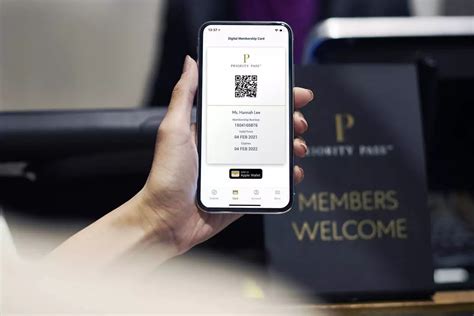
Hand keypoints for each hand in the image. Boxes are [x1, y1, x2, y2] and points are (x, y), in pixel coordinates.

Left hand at [138, 56, 313, 255]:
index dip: (275, 97)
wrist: (167, 220)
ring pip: (276, 152)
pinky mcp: (246, 190)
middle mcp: (231, 146)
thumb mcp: (173, 130)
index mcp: (216, 129)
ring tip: (297, 148)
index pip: (251, 105)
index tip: (295, 93)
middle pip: (269, 127)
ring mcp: (240, 169)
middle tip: (298, 122)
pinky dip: (288, 175)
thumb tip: (190, 62)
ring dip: (293, 146)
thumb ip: (184, 96)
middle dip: (290, 121)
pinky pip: (274, 181)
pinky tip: (293, 172)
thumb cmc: (166, 175)